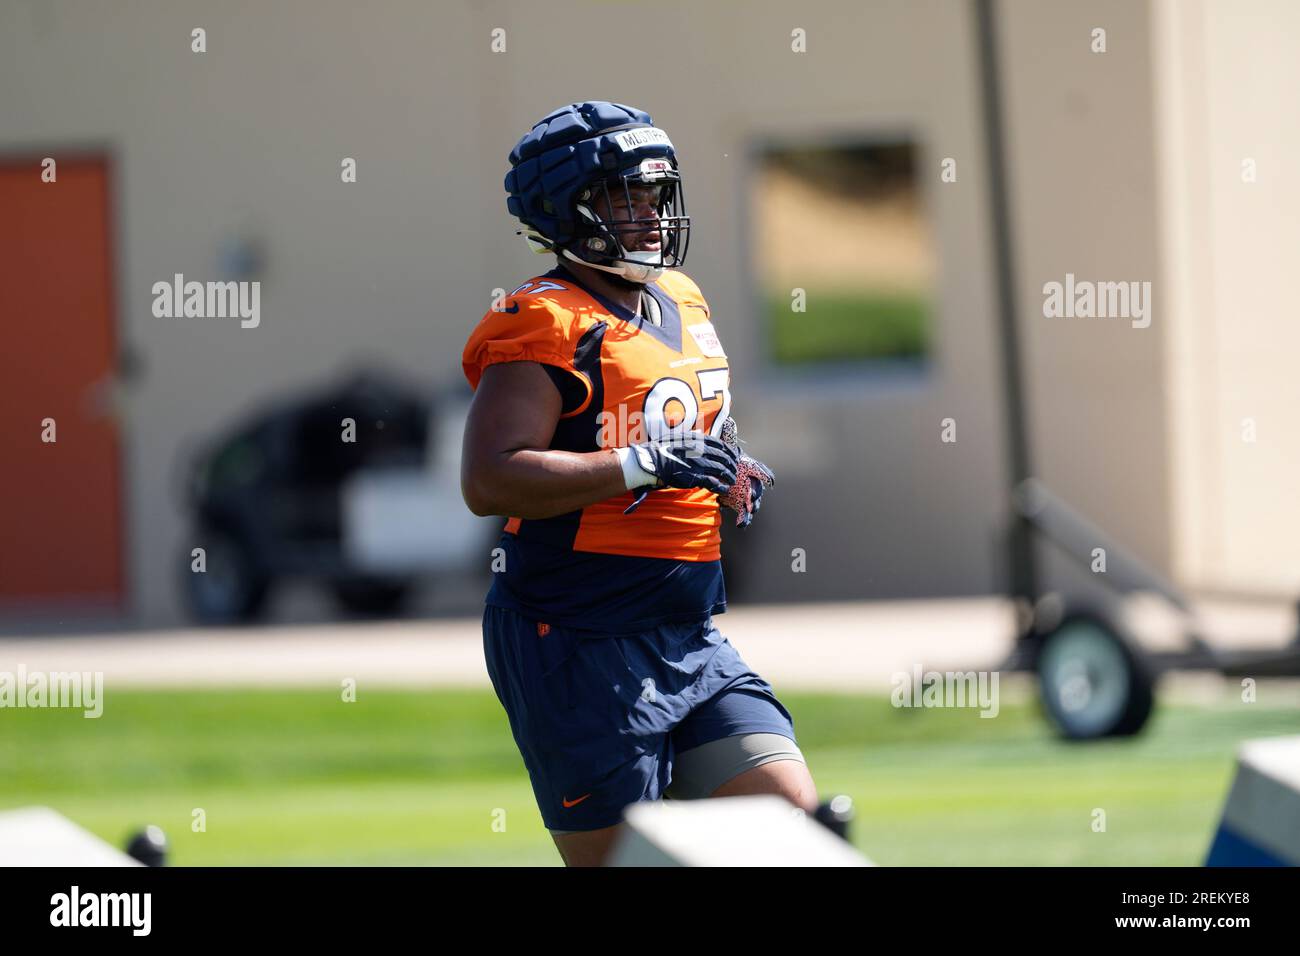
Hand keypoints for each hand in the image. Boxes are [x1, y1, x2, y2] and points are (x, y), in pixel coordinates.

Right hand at [620, 432, 738, 513]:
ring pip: (722, 470)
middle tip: (735, 470)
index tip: (734, 456)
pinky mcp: (695, 476)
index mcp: (698, 440)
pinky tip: (725, 488)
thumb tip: (699, 432)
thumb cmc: (663, 449)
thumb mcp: (678, 436)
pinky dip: (722, 486)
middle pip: (724, 457)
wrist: (652, 461)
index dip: (730, 452)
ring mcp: (699, 463)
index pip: (721, 445)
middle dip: (732, 465)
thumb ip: (691, 435)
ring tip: (732, 480)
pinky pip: (714, 482)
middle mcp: (702, 450)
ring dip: (730, 476)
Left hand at [717, 417, 773, 527]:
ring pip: (753, 504)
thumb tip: (729, 421)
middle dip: (756, 494)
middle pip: (758, 489)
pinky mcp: (741, 505)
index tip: (770, 481)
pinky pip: (745, 514)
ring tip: (749, 513)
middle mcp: (752, 483)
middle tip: (752, 498)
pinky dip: (744, 520)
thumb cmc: (727, 460)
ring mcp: (747, 495)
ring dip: (752, 509)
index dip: (766, 477)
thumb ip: (729, 437)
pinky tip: (740, 525)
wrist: (722, 472)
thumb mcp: (726, 449)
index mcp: (751, 470)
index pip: (762, 472)